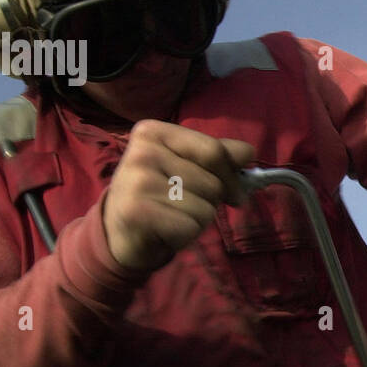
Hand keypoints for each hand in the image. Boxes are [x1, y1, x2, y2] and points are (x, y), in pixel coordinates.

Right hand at [102, 120, 254, 271]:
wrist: (118, 233)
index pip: (214, 151)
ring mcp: (137, 181)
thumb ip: (217, 156)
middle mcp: (142, 152)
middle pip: (212, 183)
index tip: (235, 192)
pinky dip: (186, 235)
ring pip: (205, 207)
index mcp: (153, 132)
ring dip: (197, 219)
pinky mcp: (137, 212)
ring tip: (171, 216)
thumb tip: (248, 152)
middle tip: (181, 205)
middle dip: (209, 201)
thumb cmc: (158, 195)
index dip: (232, 176)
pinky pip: (192, 226)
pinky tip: (165, 230)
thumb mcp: (185, 166)